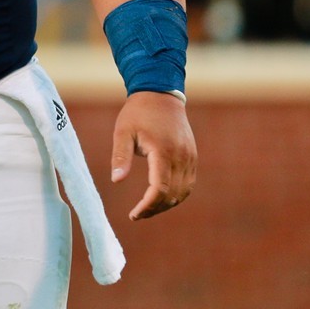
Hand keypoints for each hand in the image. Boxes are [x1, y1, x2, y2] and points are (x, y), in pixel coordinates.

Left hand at [110, 92, 195, 220]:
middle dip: (155, 208)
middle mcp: (181, 156)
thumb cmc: (138, 112)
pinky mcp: (192, 156)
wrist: (160, 94)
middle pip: (172, 195)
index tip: (134, 214)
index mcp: (163, 151)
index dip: (147, 206)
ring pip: (183, 192)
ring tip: (148, 208)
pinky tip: (161, 197)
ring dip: (166, 204)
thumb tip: (116, 181)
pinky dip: (176, 194)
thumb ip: (120, 157)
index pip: (159, 188)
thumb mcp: (123, 132)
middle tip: (137, 214)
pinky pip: (188, 183)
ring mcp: (189, 157)